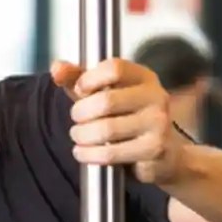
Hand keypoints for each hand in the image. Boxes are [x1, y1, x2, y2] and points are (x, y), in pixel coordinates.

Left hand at [50, 58, 187, 185]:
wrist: (163, 154)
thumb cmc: (129, 118)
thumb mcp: (104, 93)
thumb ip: (79, 79)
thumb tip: (57, 68)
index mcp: (144, 77)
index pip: (114, 68)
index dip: (89, 79)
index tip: (80, 90)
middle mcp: (156, 97)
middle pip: (106, 100)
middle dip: (81, 112)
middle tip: (75, 119)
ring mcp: (158, 124)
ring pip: (106, 129)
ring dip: (82, 135)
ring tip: (78, 136)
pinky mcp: (154, 149)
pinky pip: (111, 153)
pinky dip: (89, 154)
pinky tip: (83, 152)